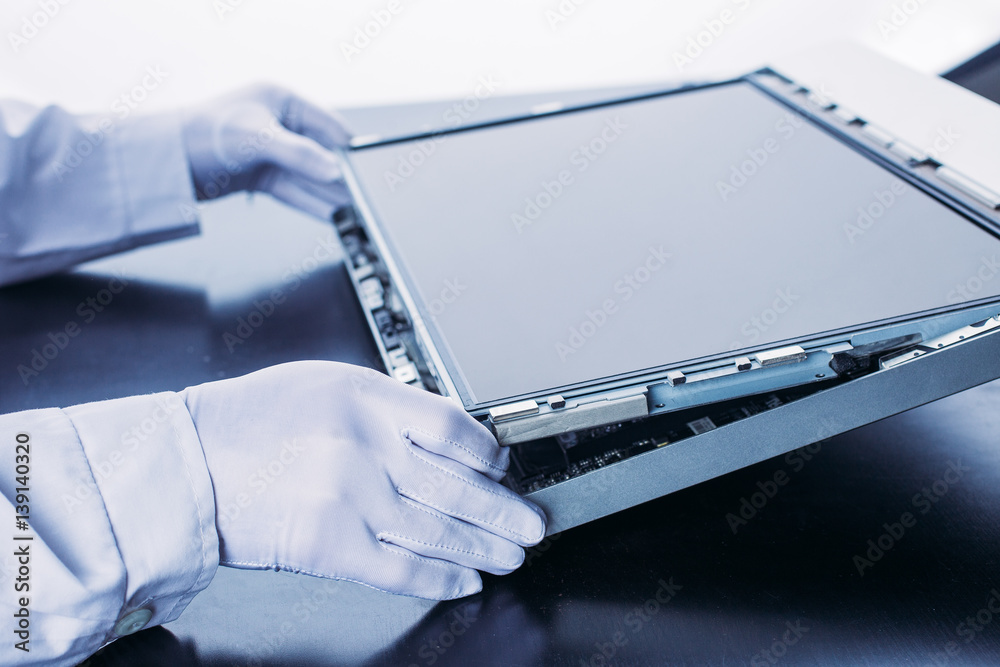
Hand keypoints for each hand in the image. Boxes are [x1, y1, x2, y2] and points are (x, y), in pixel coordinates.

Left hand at [181, 84, 351, 220]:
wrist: (162, 162)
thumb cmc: (199, 133)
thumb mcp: (257, 139)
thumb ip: (300, 156)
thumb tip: (334, 170)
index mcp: (281, 100)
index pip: (328, 125)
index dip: (347, 148)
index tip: (365, 170)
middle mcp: (278, 124)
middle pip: (321, 153)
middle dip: (340, 176)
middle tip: (362, 196)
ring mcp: (269, 153)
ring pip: (308, 176)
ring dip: (328, 195)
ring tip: (352, 211)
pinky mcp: (259, 176)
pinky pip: (293, 191)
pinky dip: (311, 203)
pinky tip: (330, 215)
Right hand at [181, 361, 545, 599]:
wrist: (191, 463)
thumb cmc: (253, 420)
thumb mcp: (327, 383)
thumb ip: (389, 403)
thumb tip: (450, 434)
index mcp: (367, 400)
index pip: (455, 427)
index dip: (492, 453)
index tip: (504, 467)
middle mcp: (366, 448)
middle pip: (460, 486)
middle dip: (506, 513)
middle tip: (532, 524)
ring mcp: (352, 500)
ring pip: (441, 532)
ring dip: (485, 549)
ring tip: (512, 556)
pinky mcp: (333, 547)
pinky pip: (403, 569)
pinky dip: (441, 579)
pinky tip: (465, 581)